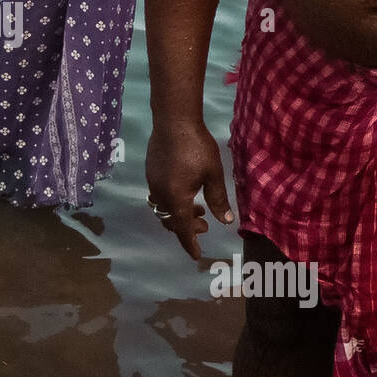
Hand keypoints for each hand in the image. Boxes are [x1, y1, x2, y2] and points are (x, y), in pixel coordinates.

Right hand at [145, 121, 233, 259]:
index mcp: (176, 199)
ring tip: (198, 207)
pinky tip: (185, 190)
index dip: (190, 244)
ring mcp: (152, 183)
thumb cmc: (197, 147)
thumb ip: (218, 200)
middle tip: (205, 225)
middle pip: (170, 221)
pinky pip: (159, 196)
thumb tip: (226, 222)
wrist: (173, 120)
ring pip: (163, 208)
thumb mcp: (213, 174)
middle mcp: (160, 194)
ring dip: (179, 214)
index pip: (182, 229)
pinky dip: (172, 201)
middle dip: (186, 228)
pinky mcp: (151, 172)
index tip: (196, 256)